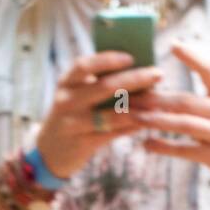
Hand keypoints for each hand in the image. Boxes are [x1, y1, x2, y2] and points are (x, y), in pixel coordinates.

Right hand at [36, 52, 162, 177]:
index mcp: (66, 82)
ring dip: (138, 106)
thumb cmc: (72, 115)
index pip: (83, 65)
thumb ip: (97, 82)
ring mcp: (73, 124)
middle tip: (157, 74)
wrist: (50, 152)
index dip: (107, 60)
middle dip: (134, 79)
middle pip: (103, 88)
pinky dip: (132, 126)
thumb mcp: (76, 95)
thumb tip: (137, 68)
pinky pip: (113, 134)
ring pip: (111, 114)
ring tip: (158, 100)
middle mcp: (66, 101)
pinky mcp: (83, 144)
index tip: (131, 57)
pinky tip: (148, 120)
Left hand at [128, 42, 209, 192]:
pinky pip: (186, 150)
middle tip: (129, 96)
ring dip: (155, 121)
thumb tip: (163, 89)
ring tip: (133, 117)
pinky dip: (164, 147)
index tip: (174, 44)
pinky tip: (146, 144)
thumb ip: (203, 99)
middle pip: (186, 101)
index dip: (193, 57)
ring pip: (184, 124)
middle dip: (155, 99)